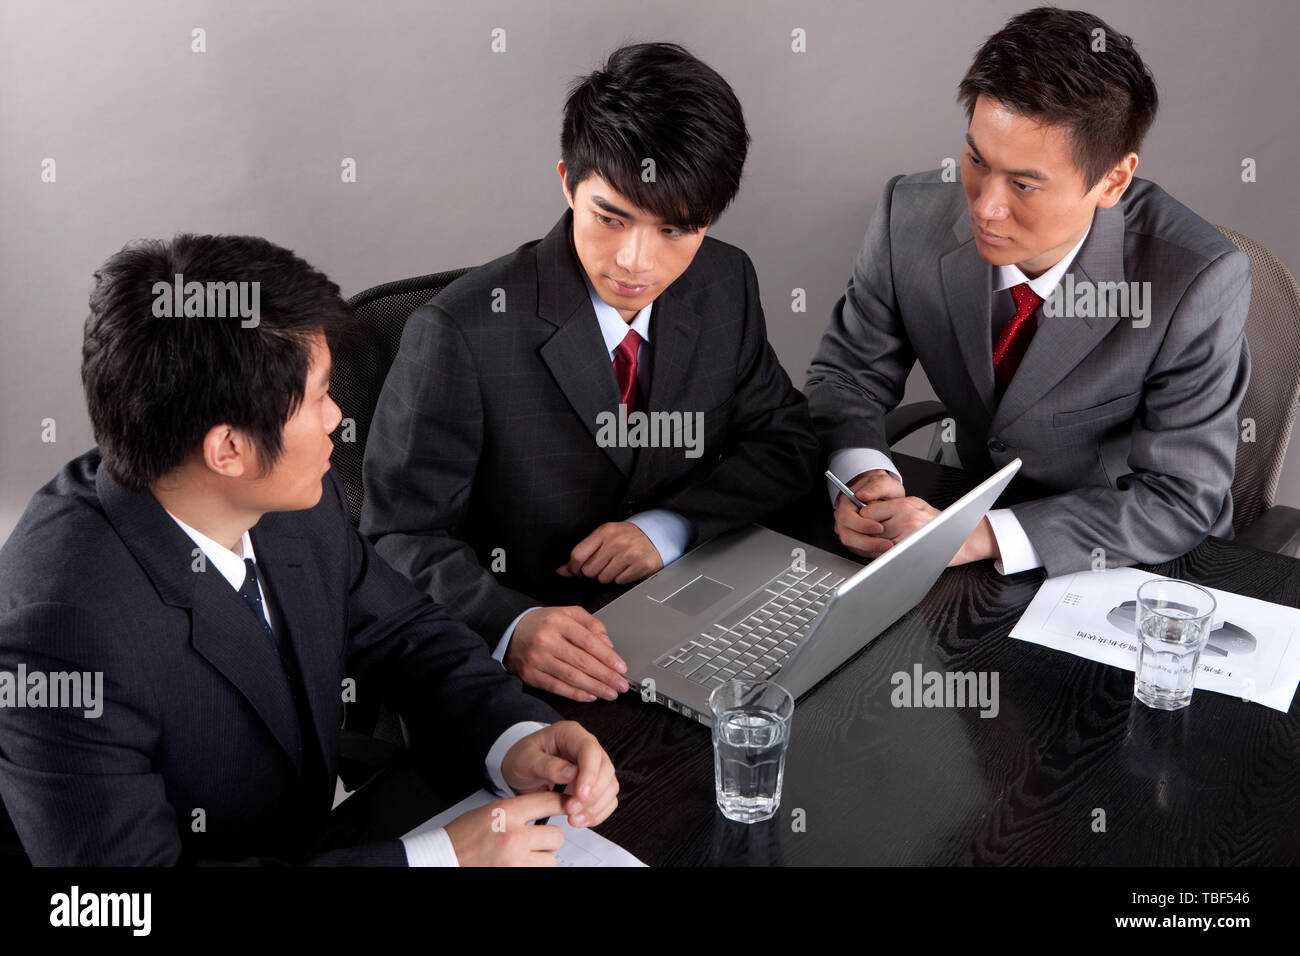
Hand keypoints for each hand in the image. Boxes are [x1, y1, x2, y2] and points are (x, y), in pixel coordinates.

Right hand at [444, 790, 565, 865]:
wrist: (444, 859)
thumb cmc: (462, 836)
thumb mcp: (489, 812)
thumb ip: (517, 812)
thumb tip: (543, 812)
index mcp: (507, 812)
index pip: (551, 802)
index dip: (563, 804)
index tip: (568, 806)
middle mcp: (515, 836)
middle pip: (557, 836)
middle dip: (548, 840)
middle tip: (535, 841)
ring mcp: (516, 860)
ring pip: (551, 859)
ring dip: (541, 858)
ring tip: (523, 856)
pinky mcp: (516, 875)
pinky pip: (540, 872)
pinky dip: (533, 868)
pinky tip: (519, 864)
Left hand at [501, 721, 618, 827]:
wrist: (522, 772)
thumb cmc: (523, 759)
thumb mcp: (525, 760)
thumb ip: (547, 766)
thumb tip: (571, 774)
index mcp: (570, 734)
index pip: (590, 750)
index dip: (590, 773)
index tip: (581, 794)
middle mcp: (587, 748)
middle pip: (605, 769)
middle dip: (592, 794)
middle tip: (571, 810)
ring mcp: (594, 767)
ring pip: (609, 786)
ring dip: (595, 806)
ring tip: (573, 818)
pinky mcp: (595, 785)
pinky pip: (607, 800)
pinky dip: (597, 813)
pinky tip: (580, 819)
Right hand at [505, 606, 628, 701]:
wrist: (510, 632)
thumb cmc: (543, 624)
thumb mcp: (567, 613)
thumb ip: (591, 624)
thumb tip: (608, 645)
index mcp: (558, 622)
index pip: (588, 641)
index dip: (607, 657)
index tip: (621, 667)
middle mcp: (547, 640)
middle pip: (582, 661)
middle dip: (605, 676)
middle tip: (621, 685)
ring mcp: (538, 659)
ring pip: (571, 677)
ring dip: (595, 687)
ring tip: (611, 693)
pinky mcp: (531, 676)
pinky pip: (557, 687)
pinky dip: (576, 694)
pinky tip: (590, 696)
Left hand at [557, 521, 663, 583]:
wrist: (656, 535)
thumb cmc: (627, 536)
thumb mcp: (604, 536)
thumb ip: (582, 553)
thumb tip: (562, 571)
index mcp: (604, 532)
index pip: (578, 555)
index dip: (574, 567)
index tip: (578, 570)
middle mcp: (616, 542)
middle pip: (589, 570)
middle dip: (593, 572)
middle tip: (603, 564)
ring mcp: (630, 554)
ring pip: (603, 579)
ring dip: (607, 576)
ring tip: (616, 565)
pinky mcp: (641, 566)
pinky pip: (619, 582)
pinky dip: (621, 578)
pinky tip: (626, 568)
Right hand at [833, 468, 904, 556]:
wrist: (882, 494)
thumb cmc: (881, 489)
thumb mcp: (883, 482)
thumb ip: (875, 487)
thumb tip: (862, 495)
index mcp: (847, 503)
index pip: (847, 518)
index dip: (862, 525)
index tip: (880, 527)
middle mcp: (844, 518)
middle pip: (848, 535)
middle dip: (867, 542)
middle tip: (887, 543)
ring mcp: (848, 530)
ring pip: (853, 545)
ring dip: (871, 548)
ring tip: (888, 546)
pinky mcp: (855, 539)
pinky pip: (859, 550)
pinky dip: (872, 551)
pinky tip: (884, 548)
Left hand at [845, 492, 1000, 566]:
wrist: (962, 539)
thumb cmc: (938, 524)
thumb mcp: (915, 506)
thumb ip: (892, 507)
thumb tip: (866, 511)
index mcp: (904, 504)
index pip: (868, 511)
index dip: (864, 520)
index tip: (864, 525)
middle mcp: (905, 517)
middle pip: (870, 528)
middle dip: (868, 536)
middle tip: (870, 539)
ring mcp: (909, 534)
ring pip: (877, 543)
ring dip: (875, 548)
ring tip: (883, 548)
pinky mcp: (912, 550)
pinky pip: (888, 556)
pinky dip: (885, 558)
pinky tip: (892, 556)